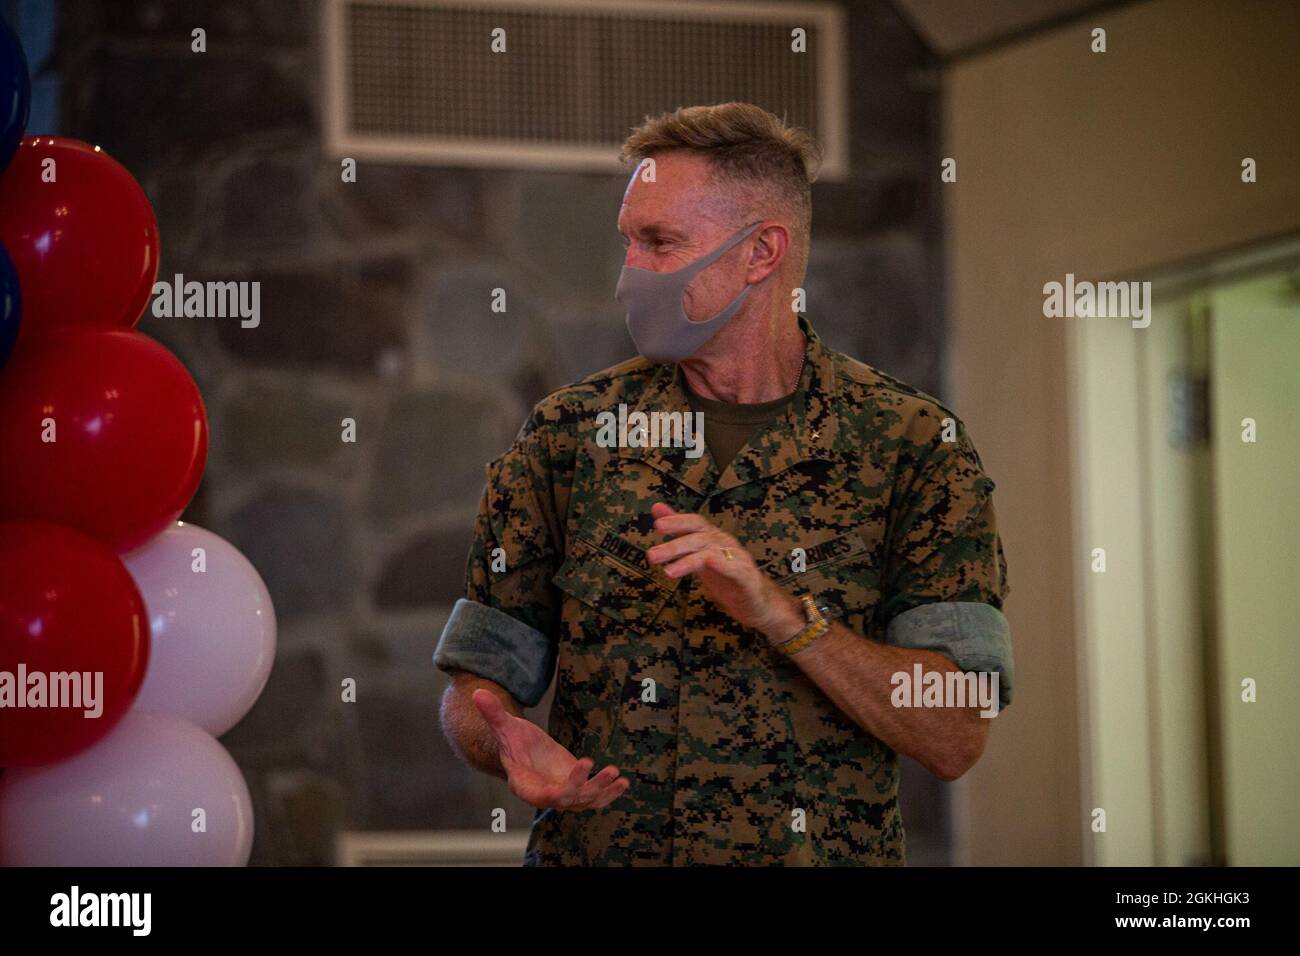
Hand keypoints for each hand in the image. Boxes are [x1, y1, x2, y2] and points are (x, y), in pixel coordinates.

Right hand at [472, 689, 629, 810]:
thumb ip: (494, 714)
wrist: (524, 750)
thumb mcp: (505, 726)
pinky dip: (609, 792)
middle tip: (600, 768)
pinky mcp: (577, 788)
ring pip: (584, 801)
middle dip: (584, 786)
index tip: (567, 785)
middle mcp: (545, 794)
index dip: (553, 793)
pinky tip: (623, 782)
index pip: (538, 796)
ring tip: (617, 777)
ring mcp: (563, 794)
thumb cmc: (513, 740)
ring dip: (602, 791)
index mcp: (524, 784)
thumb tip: (477, 693)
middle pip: (566, 799)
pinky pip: (594, 797)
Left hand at [645, 502, 803, 642]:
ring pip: (711, 553)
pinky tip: (708, 563)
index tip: (658, 524)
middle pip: (699, 538)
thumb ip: (679, 532)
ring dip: (688, 560)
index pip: (696, 523)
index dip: (679, 521)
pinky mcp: (746, 577)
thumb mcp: (698, 554)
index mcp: (714, 538)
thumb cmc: (727, 576)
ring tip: (668, 571)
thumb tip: (658, 509)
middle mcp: (726, 544)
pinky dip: (721, 564)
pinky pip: (733, 568)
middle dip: (674, 546)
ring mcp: (737, 559)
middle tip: (652, 555)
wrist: (758, 603)